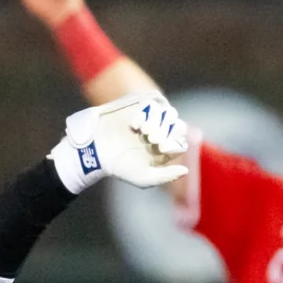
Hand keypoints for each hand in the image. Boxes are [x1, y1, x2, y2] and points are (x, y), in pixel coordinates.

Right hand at [55, 93, 189, 191]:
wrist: (96, 152)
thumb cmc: (119, 168)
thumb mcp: (144, 178)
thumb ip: (166, 176)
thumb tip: (186, 171)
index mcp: (162, 151)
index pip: (180, 143)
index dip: (174, 143)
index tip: (160, 148)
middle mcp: (159, 134)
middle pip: (178, 126)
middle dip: (168, 131)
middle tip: (152, 139)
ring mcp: (150, 120)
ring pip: (168, 113)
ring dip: (158, 122)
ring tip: (144, 133)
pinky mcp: (139, 108)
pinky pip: (153, 104)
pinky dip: (146, 114)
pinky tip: (134, 125)